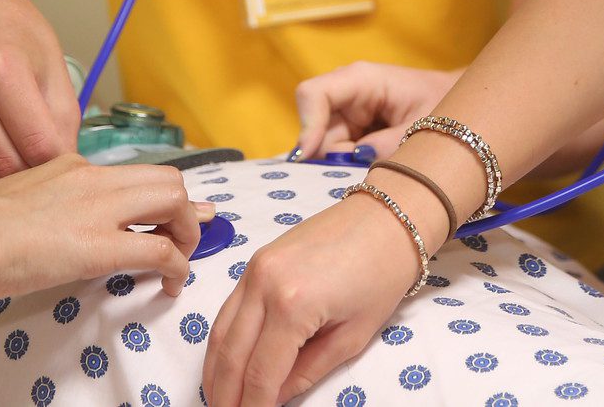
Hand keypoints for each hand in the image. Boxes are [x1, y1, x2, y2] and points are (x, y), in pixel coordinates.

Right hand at [0, 0, 80, 187]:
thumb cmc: (17, 37)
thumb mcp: (55, 67)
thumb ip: (63, 122)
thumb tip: (66, 168)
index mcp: (0, 68)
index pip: (36, 143)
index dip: (58, 165)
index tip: (68, 169)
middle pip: (4, 164)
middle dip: (32, 178)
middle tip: (49, 176)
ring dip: (4, 183)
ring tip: (24, 170)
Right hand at [0, 156, 212, 301]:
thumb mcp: (13, 198)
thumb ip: (42, 203)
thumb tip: (50, 225)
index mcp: (70, 165)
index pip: (129, 174)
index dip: (155, 195)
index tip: (173, 207)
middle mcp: (93, 178)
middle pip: (166, 178)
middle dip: (184, 209)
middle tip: (184, 237)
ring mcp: (100, 209)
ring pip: (174, 201)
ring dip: (187, 233)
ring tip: (179, 261)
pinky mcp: (102, 246)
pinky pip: (160, 250)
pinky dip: (176, 267)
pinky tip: (168, 284)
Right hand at [206, 195, 416, 406]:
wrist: (387, 216)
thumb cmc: (382, 274)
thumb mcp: (353, 335)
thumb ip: (308, 371)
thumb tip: (276, 398)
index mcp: (293, 305)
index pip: (261, 373)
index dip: (252, 406)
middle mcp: (263, 284)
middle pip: (231, 355)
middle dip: (225, 395)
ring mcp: (255, 268)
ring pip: (220, 332)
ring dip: (215, 371)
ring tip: (219, 400)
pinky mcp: (256, 259)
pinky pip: (229, 308)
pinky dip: (224, 340)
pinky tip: (226, 363)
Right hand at [293, 61, 460, 158]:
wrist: (457, 105)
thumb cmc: (443, 104)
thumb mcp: (423, 126)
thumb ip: (390, 143)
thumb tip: (357, 157)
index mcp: (362, 79)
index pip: (313, 94)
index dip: (306, 126)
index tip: (308, 159)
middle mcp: (347, 93)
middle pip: (318, 131)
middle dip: (337, 157)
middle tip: (372, 169)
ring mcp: (347, 112)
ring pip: (327, 148)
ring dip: (348, 164)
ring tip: (387, 162)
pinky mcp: (352, 130)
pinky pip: (339, 153)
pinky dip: (353, 166)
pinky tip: (380, 164)